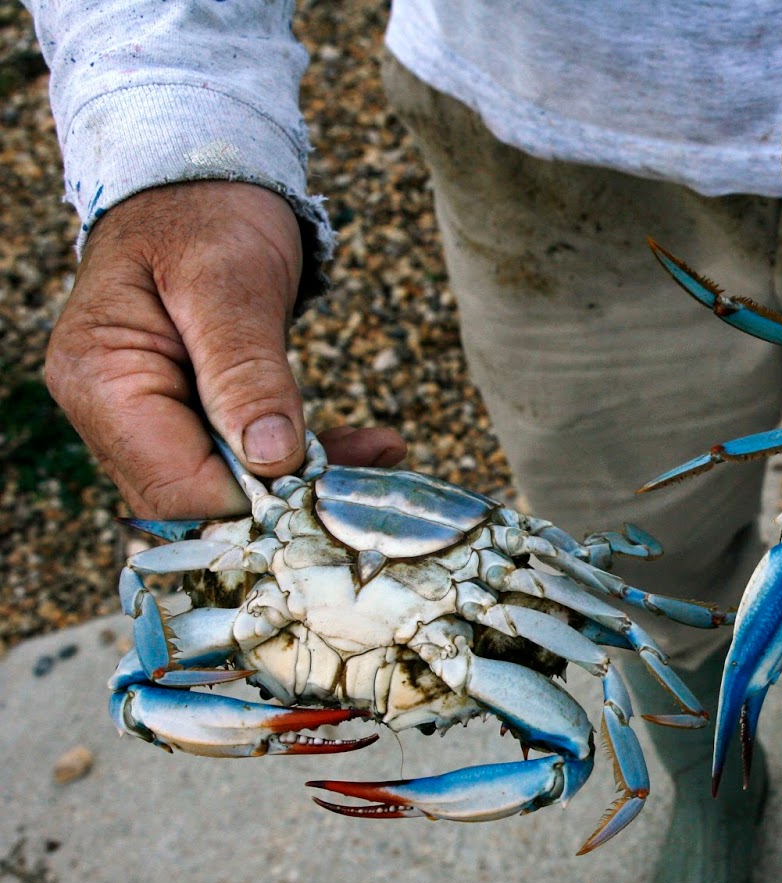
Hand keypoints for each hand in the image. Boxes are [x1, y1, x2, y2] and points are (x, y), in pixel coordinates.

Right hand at [44, 181, 404, 517]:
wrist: (201, 181)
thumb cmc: (207, 214)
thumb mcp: (231, 282)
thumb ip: (245, 370)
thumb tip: (270, 456)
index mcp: (102, 379)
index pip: (174, 486)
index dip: (252, 506)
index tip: (330, 496)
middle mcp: (112, 412)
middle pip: (198, 498)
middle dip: (287, 500)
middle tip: (373, 479)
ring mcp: (146, 419)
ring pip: (228, 488)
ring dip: (308, 482)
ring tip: (384, 454)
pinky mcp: (187, 417)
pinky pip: (244, 461)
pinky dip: (306, 459)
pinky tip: (368, 446)